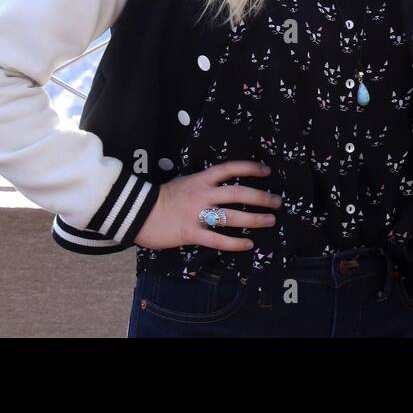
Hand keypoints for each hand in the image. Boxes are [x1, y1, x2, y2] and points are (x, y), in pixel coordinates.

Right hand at [133, 159, 281, 251]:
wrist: (135, 211)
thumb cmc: (161, 198)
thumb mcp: (184, 182)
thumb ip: (203, 184)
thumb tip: (222, 185)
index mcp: (201, 179)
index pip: (230, 168)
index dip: (250, 168)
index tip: (267, 171)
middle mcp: (202, 194)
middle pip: (239, 193)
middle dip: (261, 197)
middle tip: (277, 202)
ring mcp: (197, 214)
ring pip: (232, 216)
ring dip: (255, 219)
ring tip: (270, 221)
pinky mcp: (191, 233)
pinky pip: (218, 239)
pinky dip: (235, 243)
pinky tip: (248, 244)